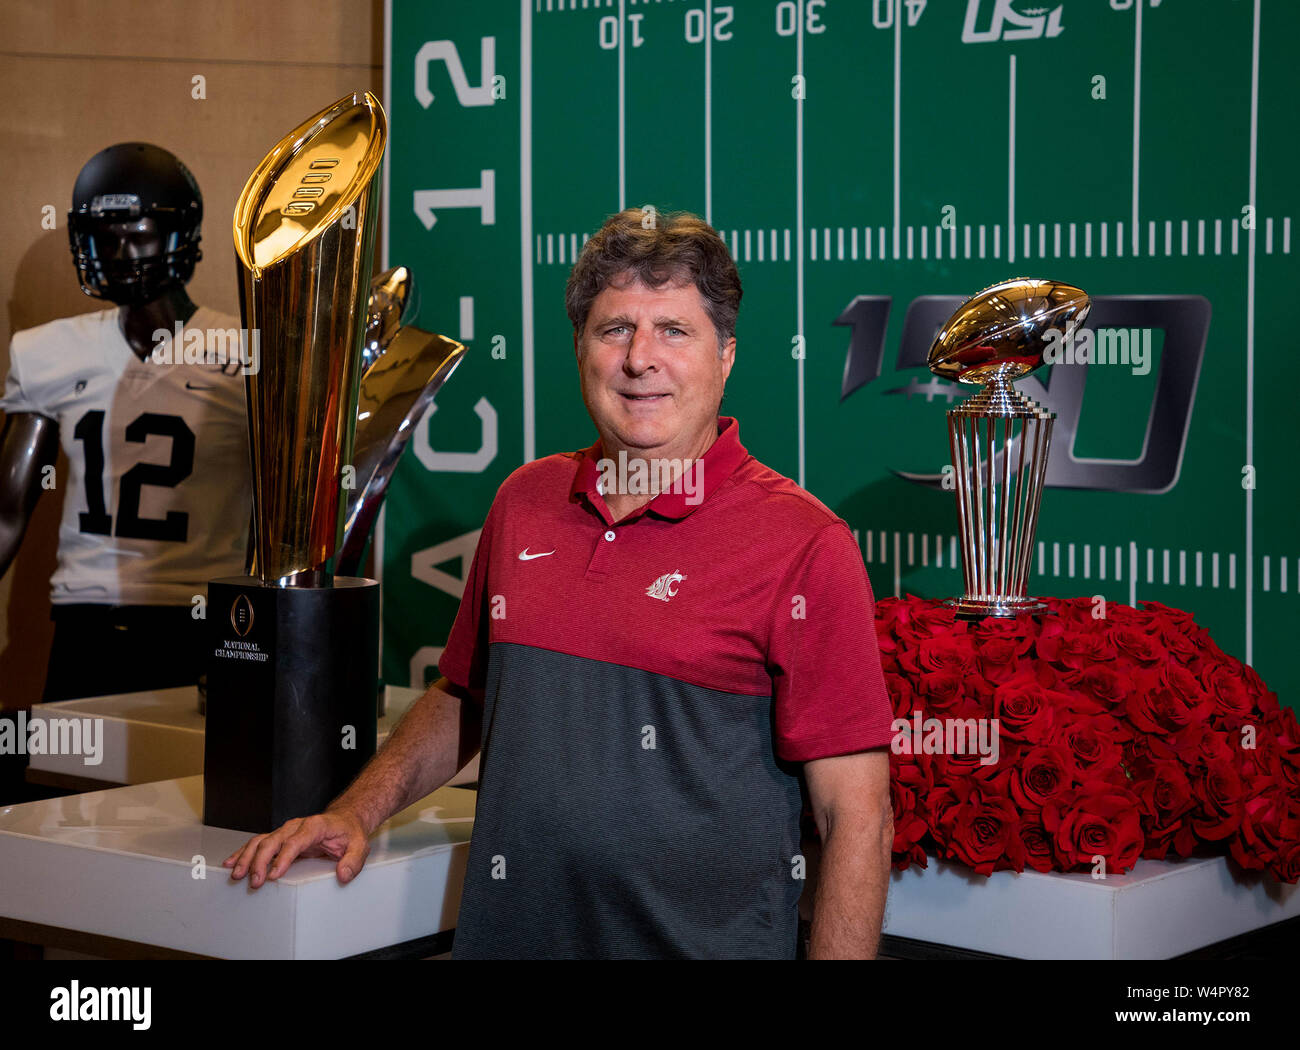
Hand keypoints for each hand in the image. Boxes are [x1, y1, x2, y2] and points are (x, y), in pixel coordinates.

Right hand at [223, 808, 370, 887]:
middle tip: (255, 881)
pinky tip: (232, 863)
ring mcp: (286, 832)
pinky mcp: (280, 838)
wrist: (345, 819)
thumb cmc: (349, 833)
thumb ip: (353, 861)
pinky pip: (258, 844)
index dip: (284, 858)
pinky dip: (244, 853)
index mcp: (315, 826)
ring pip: (261, 841)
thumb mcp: (359, 845)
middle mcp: (296, 827)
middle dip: (261, 861)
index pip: (296, 842)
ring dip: (247, 857)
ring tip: (237, 874)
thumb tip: (343, 875)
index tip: (274, 874)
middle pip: (273, 841)